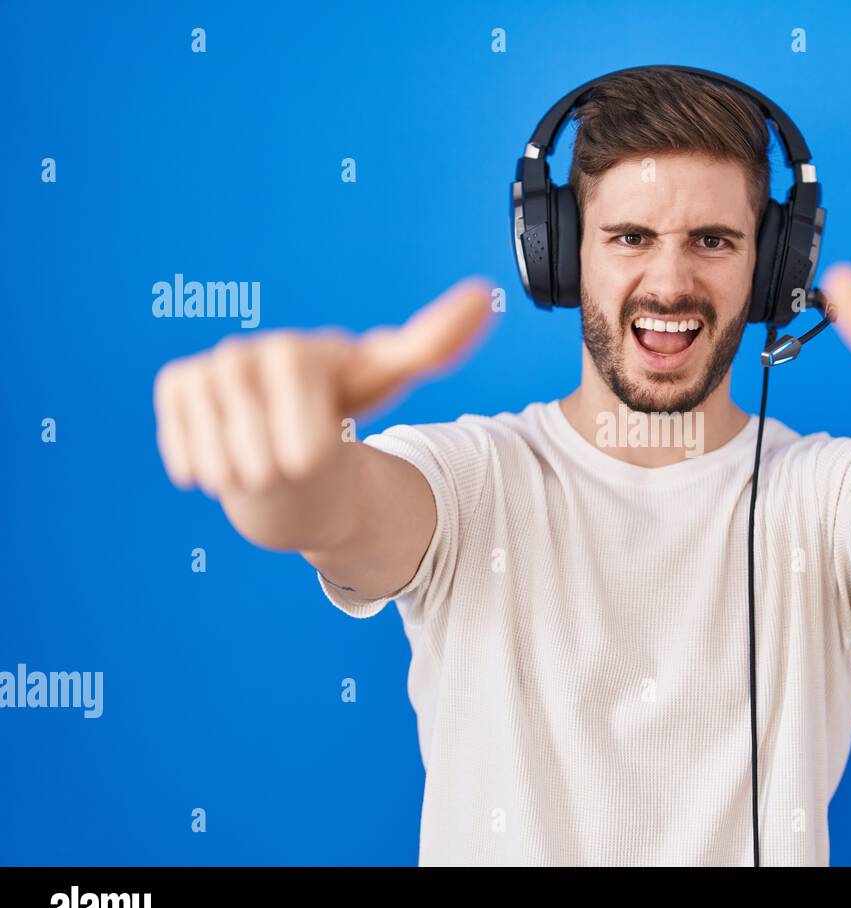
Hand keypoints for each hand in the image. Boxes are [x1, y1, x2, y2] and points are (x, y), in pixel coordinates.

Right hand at [153, 278, 494, 498]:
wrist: (287, 442)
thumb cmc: (341, 409)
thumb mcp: (388, 382)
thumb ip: (433, 344)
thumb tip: (485, 295)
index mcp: (304, 352)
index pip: (300, 408)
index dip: (308, 435)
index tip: (313, 453)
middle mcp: (250, 351)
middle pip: (264, 452)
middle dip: (284, 471)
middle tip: (293, 460)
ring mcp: (209, 368)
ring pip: (224, 459)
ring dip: (249, 478)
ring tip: (264, 460)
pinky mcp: (175, 386)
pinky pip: (187, 454)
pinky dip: (208, 473)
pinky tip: (226, 460)